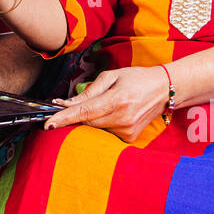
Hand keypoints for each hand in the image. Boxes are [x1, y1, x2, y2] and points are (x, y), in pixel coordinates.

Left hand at [44, 66, 171, 142]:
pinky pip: (106, 132)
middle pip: (87, 121)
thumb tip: (67, 103)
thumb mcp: (112, 76)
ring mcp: (127, 130)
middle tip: (72, 104)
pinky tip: (115, 112)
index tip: (48, 124)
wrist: (164, 90)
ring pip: (95, 127)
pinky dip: (104, 123)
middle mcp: (122, 118)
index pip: (84, 112)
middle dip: (76, 114)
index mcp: (117, 100)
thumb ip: (89, 91)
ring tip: (107, 103)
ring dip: (92, 117)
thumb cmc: (137, 78)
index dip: (64, 118)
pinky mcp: (129, 138)